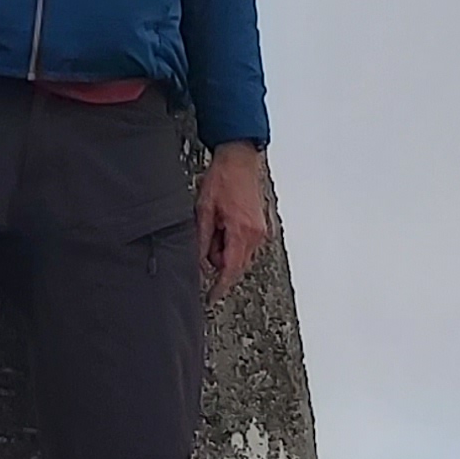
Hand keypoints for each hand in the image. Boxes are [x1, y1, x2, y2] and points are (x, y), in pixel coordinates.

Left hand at [196, 144, 271, 295]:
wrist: (240, 160)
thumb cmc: (223, 178)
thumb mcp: (203, 210)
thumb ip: (201, 240)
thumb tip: (198, 263)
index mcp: (241, 232)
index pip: (230, 270)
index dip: (219, 287)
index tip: (210, 298)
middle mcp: (255, 234)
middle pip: (235, 265)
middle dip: (218, 258)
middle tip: (208, 233)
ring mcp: (260, 231)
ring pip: (239, 255)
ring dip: (225, 248)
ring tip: (216, 221)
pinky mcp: (260, 226)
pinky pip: (244, 244)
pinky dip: (232, 240)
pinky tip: (224, 221)